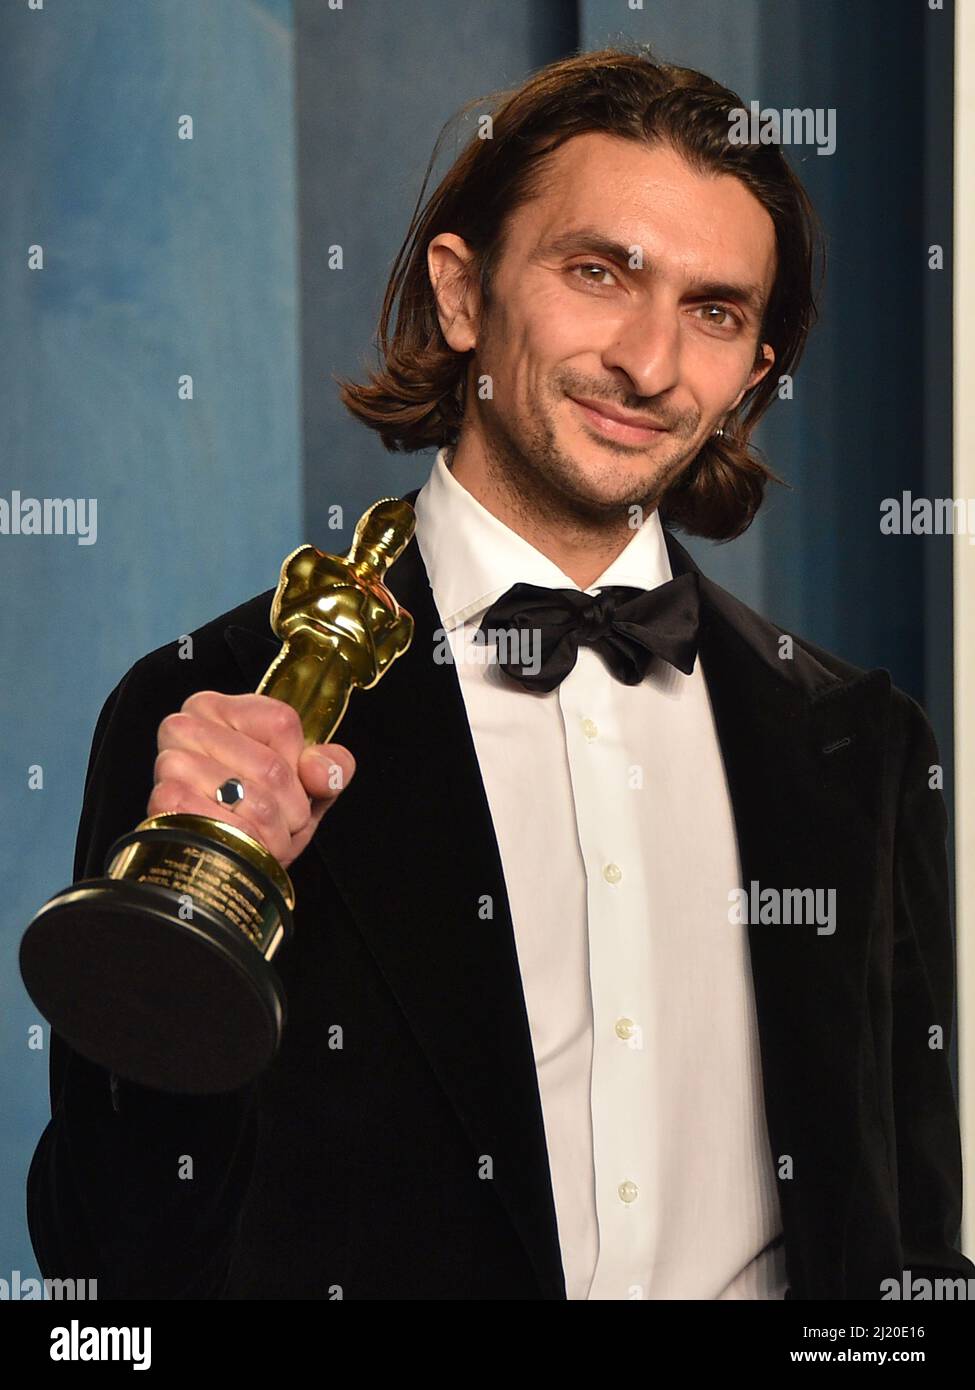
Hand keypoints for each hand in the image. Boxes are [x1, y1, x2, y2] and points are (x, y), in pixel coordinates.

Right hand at [147, 692, 354, 869]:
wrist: (221, 863)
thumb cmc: (259, 816)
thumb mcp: (306, 785)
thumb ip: (330, 768)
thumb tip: (319, 770)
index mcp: (220, 707)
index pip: (282, 723)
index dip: (298, 766)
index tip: (291, 784)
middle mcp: (186, 726)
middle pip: (271, 768)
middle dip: (290, 810)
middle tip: (280, 824)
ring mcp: (170, 763)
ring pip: (255, 802)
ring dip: (270, 834)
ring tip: (261, 837)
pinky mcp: (164, 802)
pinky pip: (228, 826)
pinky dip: (244, 846)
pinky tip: (237, 847)